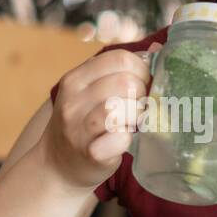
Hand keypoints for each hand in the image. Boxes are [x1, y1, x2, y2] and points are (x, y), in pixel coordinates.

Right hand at [41, 42, 159, 188]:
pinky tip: (126, 140)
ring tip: (134, 122)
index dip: (142, 70)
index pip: (120, 58)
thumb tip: (159, 50)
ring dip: (137, 115)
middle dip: (142, 94)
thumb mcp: (91, 92)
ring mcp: (79, 128)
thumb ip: (119, 71)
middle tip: (139, 107)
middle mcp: (73, 101)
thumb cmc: (84, 125)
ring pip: (120, 108)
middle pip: (125, 82)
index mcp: (75, 79)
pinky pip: (120, 138)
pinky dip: (129, 138)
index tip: (143, 85)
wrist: (57, 166)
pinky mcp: (91, 153)